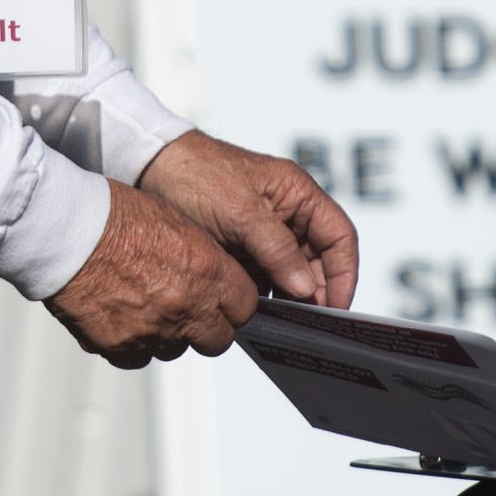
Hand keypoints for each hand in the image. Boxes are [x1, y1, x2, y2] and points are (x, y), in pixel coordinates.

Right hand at [48, 181, 258, 367]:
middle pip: (218, 339)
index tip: (224, 301)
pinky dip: (131, 344)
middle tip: (189, 310)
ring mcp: (153, 331)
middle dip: (207, 327)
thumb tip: (212, 280)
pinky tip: (119, 316)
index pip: (245, 307)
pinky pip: (136, 358)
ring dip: (167, 334)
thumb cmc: (112, 216)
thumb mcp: (175, 222)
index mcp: (206, 270)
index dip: (233, 304)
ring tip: (143, 304)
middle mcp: (185, 305)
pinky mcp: (119, 347)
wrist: (63, 231)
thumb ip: (202, 259)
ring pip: (175, 350)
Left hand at [134, 132, 358, 308]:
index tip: (336, 307)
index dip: (344, 273)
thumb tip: (307, 288)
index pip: (340, 236)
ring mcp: (267, 233)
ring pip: (293, 274)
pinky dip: (267, 297)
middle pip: (320, 260)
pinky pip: (266, 278)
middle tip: (311, 326)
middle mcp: (289, 214)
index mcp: (299, 194)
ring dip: (292, 299)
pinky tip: (261, 316)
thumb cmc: (198, 175)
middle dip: (318, 292)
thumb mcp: (241, 212)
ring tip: (287, 326)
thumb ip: (277, 250)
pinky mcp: (245, 249)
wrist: (151, 168)